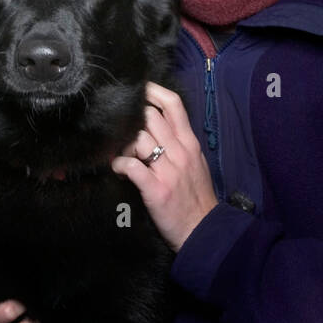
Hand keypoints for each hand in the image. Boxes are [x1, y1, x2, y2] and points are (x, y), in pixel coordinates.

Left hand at [111, 82, 217, 251]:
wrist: (205, 231)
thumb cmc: (197, 197)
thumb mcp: (195, 163)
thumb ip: (179, 142)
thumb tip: (157, 126)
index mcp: (189, 142)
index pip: (172, 104)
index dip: (152, 92)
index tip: (137, 91)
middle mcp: (180, 151)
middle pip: (149, 116)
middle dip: (131, 120)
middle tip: (121, 131)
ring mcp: (168, 170)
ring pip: (138, 138)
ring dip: (122, 144)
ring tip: (120, 154)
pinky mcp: (156, 189)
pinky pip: (131, 167)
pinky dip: (118, 165)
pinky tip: (117, 171)